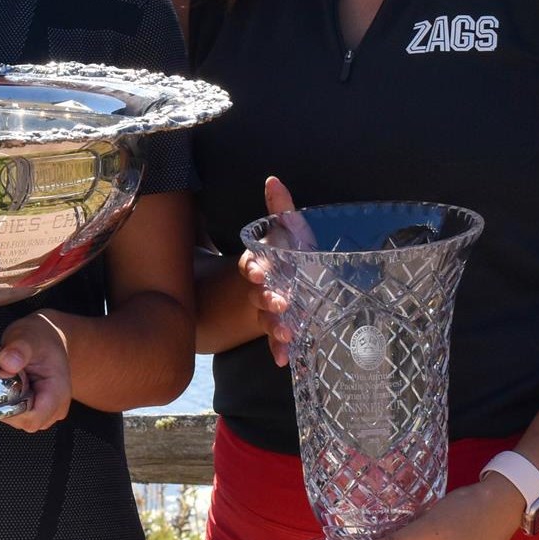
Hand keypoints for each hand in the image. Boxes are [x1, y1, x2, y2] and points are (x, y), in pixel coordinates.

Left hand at [0, 312, 71, 431]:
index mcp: (59, 392)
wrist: (48, 338)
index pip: (31, 419)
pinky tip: (13, 383)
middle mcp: (56, 408)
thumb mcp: (29, 335)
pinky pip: (17, 414)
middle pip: (22, 421)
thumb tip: (7, 364)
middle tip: (7, 376)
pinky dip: (9, 400)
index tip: (2, 385)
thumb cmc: (42, 337)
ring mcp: (47, 412)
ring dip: (8, 401)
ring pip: (18, 419)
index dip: (10, 408)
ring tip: (13, 377)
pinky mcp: (37, 410)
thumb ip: (19, 348)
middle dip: (7, 402)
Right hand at [241, 176, 311, 365]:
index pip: (253, 264)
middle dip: (266, 298)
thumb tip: (273, 179)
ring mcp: (267, 310)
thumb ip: (279, 208)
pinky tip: (283, 360)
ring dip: (275, 326)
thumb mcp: (285, 231)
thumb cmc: (286, 253)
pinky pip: (277, 340)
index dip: (254, 267)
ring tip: (285, 333)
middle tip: (277, 302)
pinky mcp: (278, 328)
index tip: (258, 271)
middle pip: (259, 293)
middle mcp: (261, 288)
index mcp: (261, 263)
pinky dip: (279, 349)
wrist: (276, 282)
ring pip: (267, 319)